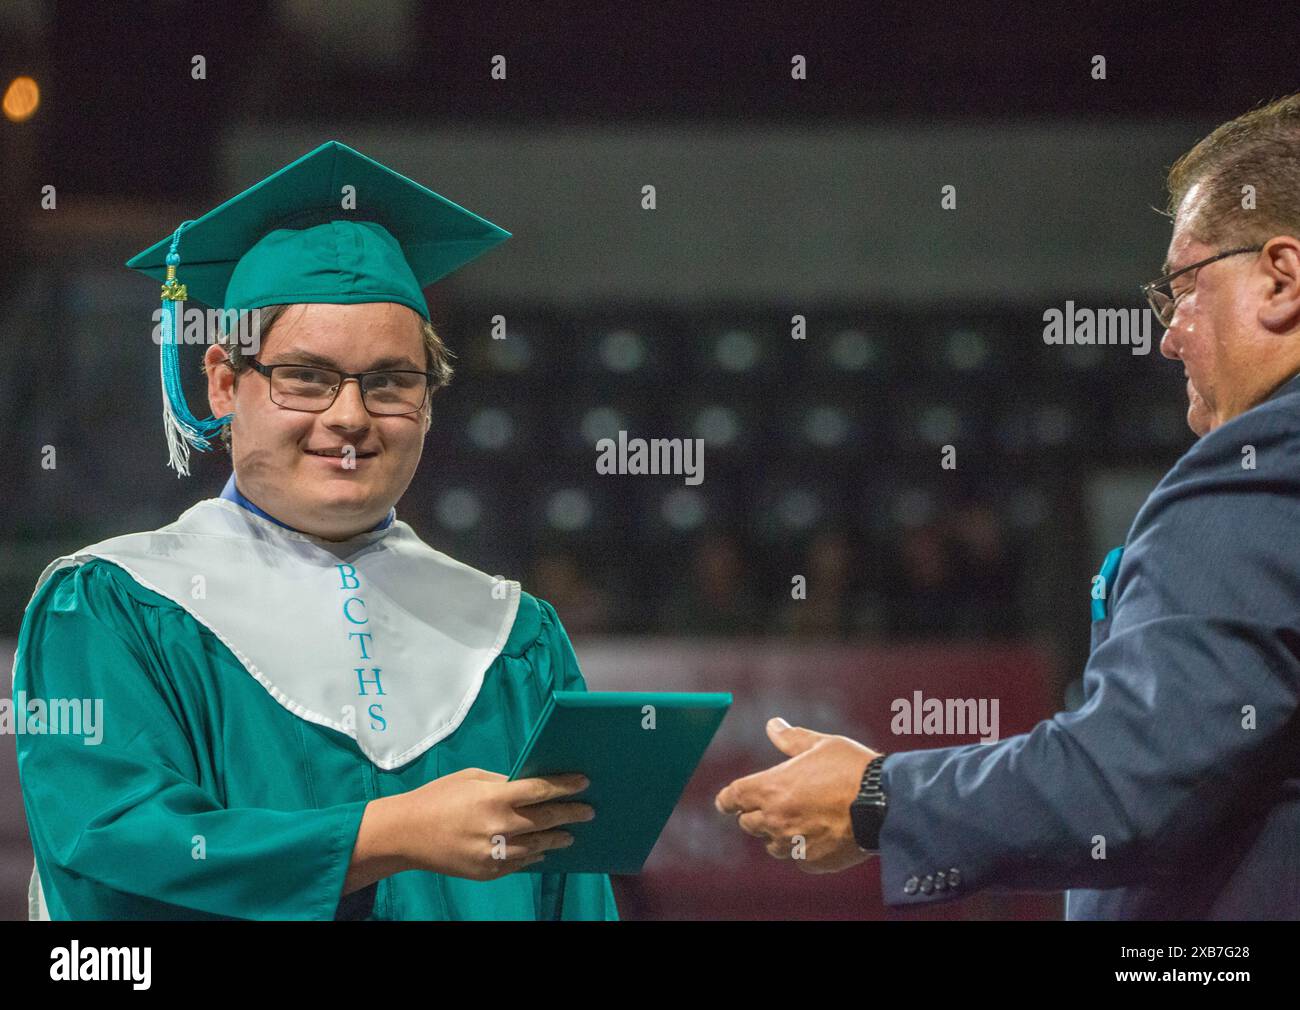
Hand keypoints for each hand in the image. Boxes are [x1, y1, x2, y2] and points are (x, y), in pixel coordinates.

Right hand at [393, 768, 593, 880]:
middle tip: (588, 811)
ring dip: (557, 839)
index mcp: (494, 797)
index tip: (584, 782)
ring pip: (538, 846)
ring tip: (570, 834)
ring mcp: (494, 852)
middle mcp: (498, 826)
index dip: (566, 786)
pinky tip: (543, 850)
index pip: (541, 790)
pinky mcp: (488, 871)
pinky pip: (520, 863)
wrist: (406, 834)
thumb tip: (529, 783)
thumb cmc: (438, 798)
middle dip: (571, 813)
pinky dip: (534, 856)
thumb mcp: (470, 778)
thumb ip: (502, 782)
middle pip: (546, 819)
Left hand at [714, 717, 879, 873]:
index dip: (727, 799)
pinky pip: (798, 857)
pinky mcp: (812, 861)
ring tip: (801, 819)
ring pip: (772, 844)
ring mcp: (793, 843)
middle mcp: (776, 819)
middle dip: (755, 814)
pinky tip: (821, 835)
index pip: (731, 798)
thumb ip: (791, 738)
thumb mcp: (821, 744)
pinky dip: (803, 848)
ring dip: (778, 833)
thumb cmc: (852, 768)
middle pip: (748, 823)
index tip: (727, 801)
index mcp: (771, 788)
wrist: (885, 803)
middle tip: (775, 804)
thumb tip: (772, 725)